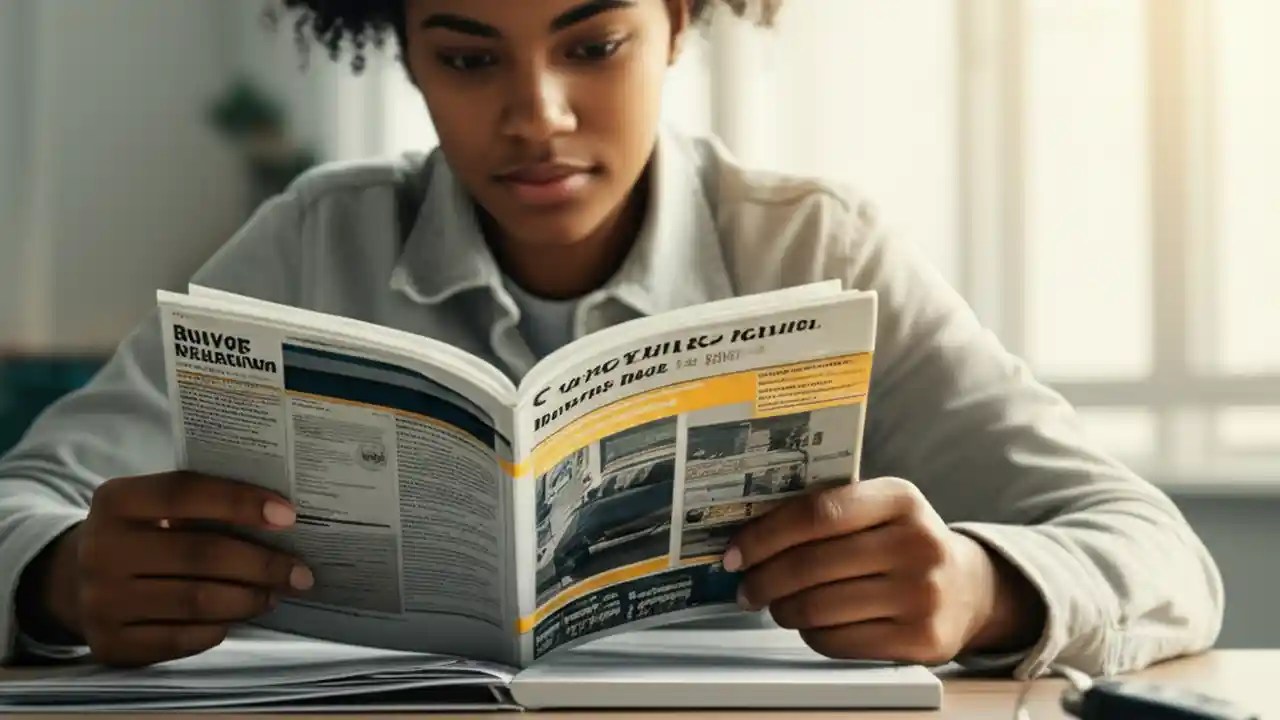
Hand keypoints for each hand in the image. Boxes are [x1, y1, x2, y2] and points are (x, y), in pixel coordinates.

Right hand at [37, 472, 312, 666]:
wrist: (72, 582)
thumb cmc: (140, 534)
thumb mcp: (151, 507)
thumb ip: (200, 504)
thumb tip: (280, 517)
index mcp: (116, 501)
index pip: (184, 493)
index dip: (240, 503)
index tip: (289, 516)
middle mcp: (101, 550)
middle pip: (200, 554)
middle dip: (261, 564)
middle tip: (301, 572)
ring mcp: (101, 600)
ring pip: (197, 601)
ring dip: (249, 598)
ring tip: (276, 593)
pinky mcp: (111, 643)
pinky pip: (182, 638)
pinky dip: (220, 627)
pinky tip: (238, 616)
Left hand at [723, 477, 1043, 664]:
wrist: (969, 589)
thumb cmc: (903, 543)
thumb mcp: (880, 509)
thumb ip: (828, 510)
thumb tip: (748, 533)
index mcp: (900, 498)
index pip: (817, 514)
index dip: (765, 535)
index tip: (735, 552)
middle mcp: (916, 543)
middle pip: (811, 565)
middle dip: (763, 578)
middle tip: (745, 586)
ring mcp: (922, 594)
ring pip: (819, 607)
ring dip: (782, 609)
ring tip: (775, 604)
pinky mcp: (921, 640)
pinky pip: (838, 641)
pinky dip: (811, 634)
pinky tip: (810, 624)